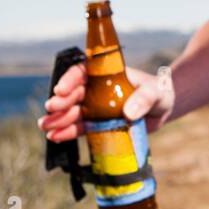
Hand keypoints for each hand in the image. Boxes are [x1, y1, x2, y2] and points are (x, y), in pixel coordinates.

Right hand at [36, 63, 173, 142]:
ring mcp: (96, 107)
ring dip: (58, 119)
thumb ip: (145, 98)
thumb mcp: (156, 92)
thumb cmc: (159, 93)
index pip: (83, 72)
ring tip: (46, 127)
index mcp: (107, 75)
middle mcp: (97, 89)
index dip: (70, 79)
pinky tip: (56, 137)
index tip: (61, 89)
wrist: (163, 110)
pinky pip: (80, 127)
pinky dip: (68, 132)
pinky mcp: (98, 124)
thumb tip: (128, 113)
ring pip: (73, 112)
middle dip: (60, 101)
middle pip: (74, 94)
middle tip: (52, 109)